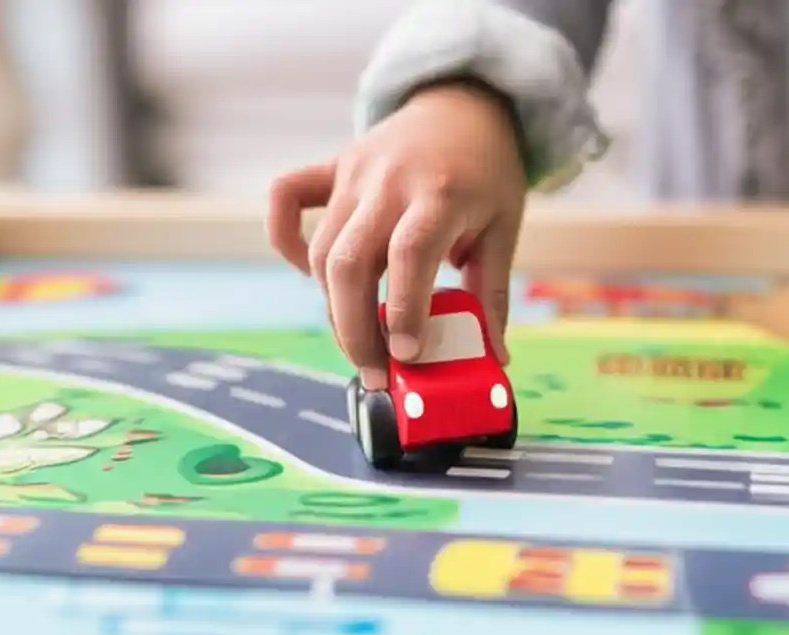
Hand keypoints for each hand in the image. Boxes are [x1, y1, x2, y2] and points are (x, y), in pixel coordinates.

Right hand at [267, 81, 526, 389]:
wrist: (463, 106)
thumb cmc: (486, 174)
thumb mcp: (503, 229)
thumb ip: (491, 293)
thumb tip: (493, 358)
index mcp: (440, 194)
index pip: (410, 255)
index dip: (404, 310)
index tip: (408, 356)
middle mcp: (389, 182)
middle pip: (349, 262)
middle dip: (355, 329)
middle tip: (376, 374)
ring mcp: (354, 173)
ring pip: (321, 250)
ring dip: (334, 307)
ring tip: (363, 344)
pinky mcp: (332, 168)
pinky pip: (286, 198)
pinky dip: (285, 239)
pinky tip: (310, 278)